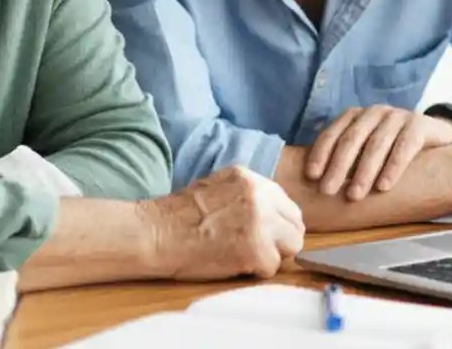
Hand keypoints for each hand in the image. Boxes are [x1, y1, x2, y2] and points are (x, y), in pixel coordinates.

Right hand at [145, 166, 304, 279]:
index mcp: (250, 179)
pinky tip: (233, 265)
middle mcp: (260, 196)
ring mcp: (260, 222)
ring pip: (291, 246)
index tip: (264, 235)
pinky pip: (272, 267)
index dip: (278, 225)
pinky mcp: (255, 250)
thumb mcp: (217, 187)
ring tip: (245, 256)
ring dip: (272, 256)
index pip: (287, 205)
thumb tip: (272, 213)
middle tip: (257, 250)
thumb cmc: (178, 215)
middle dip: (280, 241)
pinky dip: (256, 272)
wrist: (155, 233)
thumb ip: (247, 195)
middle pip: (296, 226)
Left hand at [306, 105, 451, 200]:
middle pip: (351, 139)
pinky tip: (384, 186)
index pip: (333, 133)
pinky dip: (393, 167)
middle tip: (327, 190)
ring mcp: (397, 116)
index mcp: (355, 116)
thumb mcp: (367, 148)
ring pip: (376, 144)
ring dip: (363, 172)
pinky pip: (404, 147)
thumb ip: (348, 158)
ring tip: (354, 195)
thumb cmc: (391, 148)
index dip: (321, 153)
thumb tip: (316, 185)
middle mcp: (374, 112)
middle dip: (338, 166)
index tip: (311, 176)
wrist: (435, 136)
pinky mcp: (418, 125)